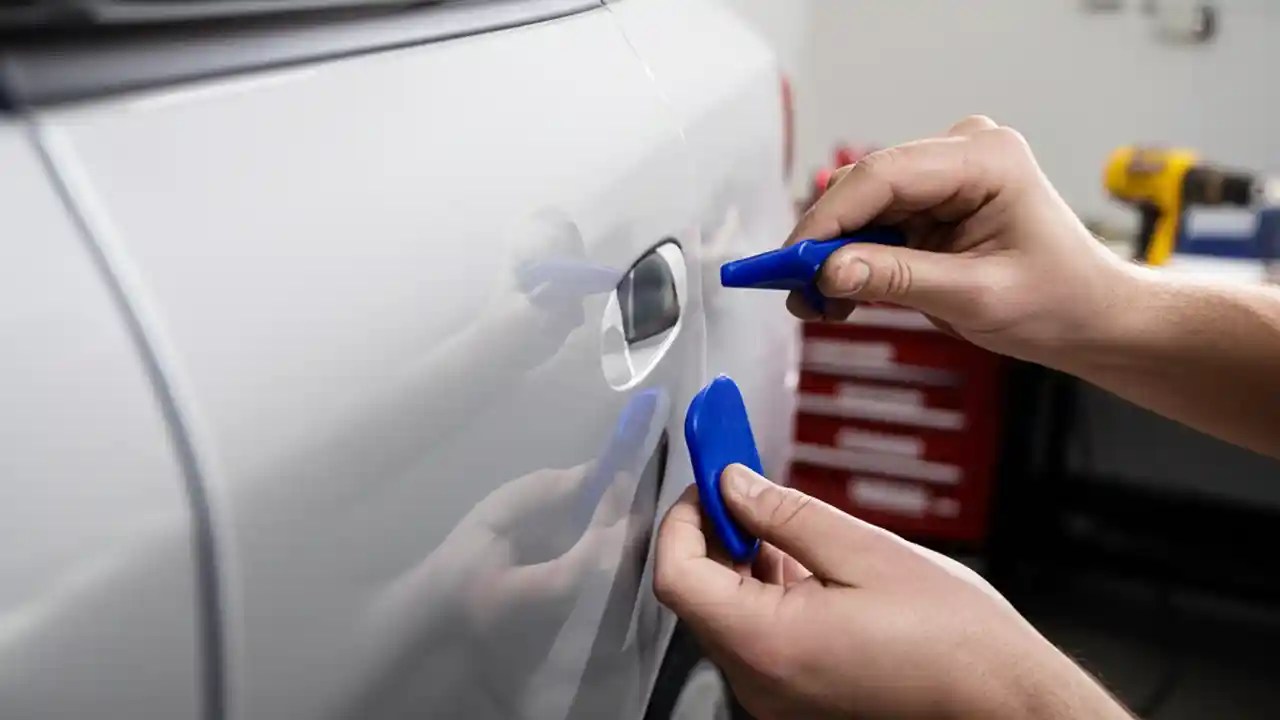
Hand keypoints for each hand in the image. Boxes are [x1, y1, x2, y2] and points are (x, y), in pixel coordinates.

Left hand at [654, 466, 1132, 719]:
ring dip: (739, 565)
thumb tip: (734, 484)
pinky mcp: (797, 702)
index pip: (676, 576)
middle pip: (697, 598)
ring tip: (781, 524)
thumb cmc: (955, 640)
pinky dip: (763, 598)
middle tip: (742, 488)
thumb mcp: (864, 551)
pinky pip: (756, 642)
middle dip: (712, 535)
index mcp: (767, 645)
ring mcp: (777, 700)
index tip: (707, 481)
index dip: (684, 519)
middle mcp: (760, 684)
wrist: (1004, 701)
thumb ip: (784, 514)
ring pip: (725, 618)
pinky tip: (801, 566)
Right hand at [788, 115, 1133, 370]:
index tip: (791, 259)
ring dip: (835, 255)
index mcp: (986, 158)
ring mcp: (947, 175)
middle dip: (825, 240)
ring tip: (813, 303)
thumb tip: (828, 272)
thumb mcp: (976, 297)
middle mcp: (963, 153)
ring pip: (864, 207)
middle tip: (792, 288)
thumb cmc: (1060, 300)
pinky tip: (837, 294)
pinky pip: (877, 223)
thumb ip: (899, 279)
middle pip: (867, 187)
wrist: (1092, 317)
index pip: (884, 175)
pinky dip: (854, 259)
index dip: (829, 217)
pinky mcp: (934, 202)